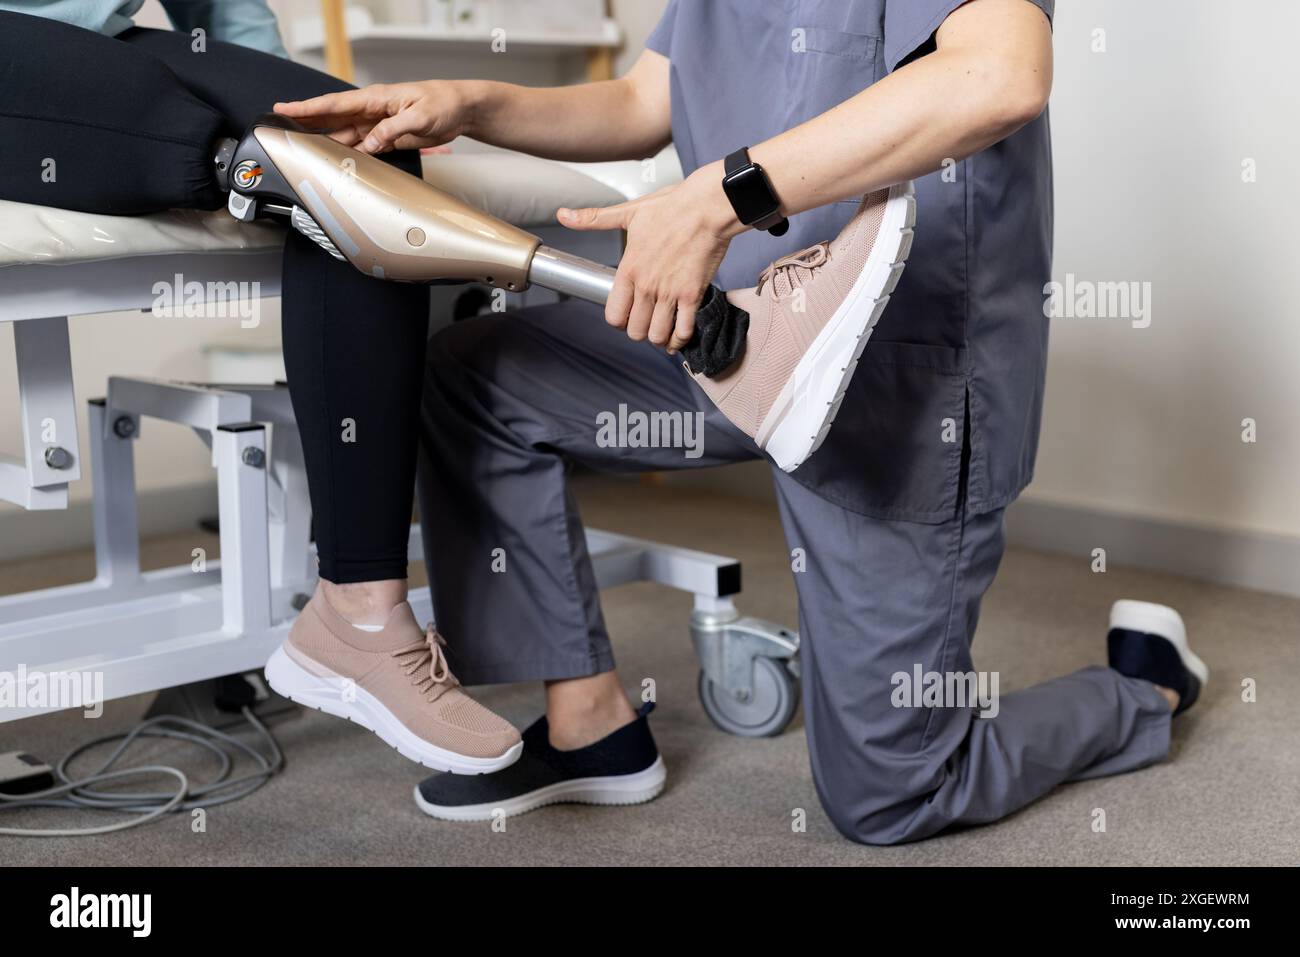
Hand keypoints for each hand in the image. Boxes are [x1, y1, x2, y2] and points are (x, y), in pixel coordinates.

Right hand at [274, 81, 470, 153]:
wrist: (461, 109)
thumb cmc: (443, 102)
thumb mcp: (420, 117)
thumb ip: (392, 130)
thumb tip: (369, 144)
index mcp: (376, 99)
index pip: (335, 104)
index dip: (308, 108)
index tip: (284, 109)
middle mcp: (372, 111)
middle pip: (332, 119)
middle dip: (306, 123)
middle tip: (280, 130)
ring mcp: (378, 125)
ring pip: (344, 134)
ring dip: (325, 142)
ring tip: (302, 149)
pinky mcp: (387, 138)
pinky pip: (361, 147)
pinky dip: (348, 154)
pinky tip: (336, 160)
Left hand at [558, 161, 742, 352]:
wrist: (706, 207)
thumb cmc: (672, 207)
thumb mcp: (628, 212)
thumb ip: (594, 219)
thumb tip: (564, 215)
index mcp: (629, 269)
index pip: (614, 314)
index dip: (618, 322)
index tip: (626, 317)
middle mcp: (647, 285)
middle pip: (635, 331)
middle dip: (639, 331)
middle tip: (646, 323)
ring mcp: (670, 292)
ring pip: (657, 335)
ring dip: (659, 337)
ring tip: (662, 330)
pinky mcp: (692, 294)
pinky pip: (684, 329)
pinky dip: (681, 338)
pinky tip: (679, 334)